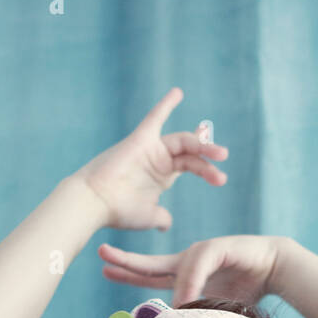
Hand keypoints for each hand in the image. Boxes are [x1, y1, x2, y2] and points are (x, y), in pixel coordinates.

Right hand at [73, 87, 228, 231]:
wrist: (93, 204)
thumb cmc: (118, 211)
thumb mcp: (148, 216)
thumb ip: (161, 217)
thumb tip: (166, 224)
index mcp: (161, 176)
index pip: (189, 165)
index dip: (206, 167)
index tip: (221, 174)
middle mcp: (158, 159)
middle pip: (190, 154)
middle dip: (208, 158)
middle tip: (223, 163)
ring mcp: (150, 149)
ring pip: (183, 142)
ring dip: (202, 145)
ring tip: (221, 154)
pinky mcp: (140, 140)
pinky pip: (155, 118)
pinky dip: (166, 105)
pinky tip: (179, 93)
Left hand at [97, 234, 287, 307]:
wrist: (275, 269)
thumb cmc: (247, 289)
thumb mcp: (213, 307)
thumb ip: (194, 315)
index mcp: (185, 273)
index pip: (150, 272)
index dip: (128, 272)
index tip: (105, 270)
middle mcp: (188, 260)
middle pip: (151, 262)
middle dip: (126, 259)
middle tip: (101, 253)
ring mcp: (201, 252)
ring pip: (177, 269)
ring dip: (175, 293)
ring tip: (176, 312)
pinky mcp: (216, 248)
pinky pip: (198, 266)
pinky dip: (191, 284)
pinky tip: (187, 300)